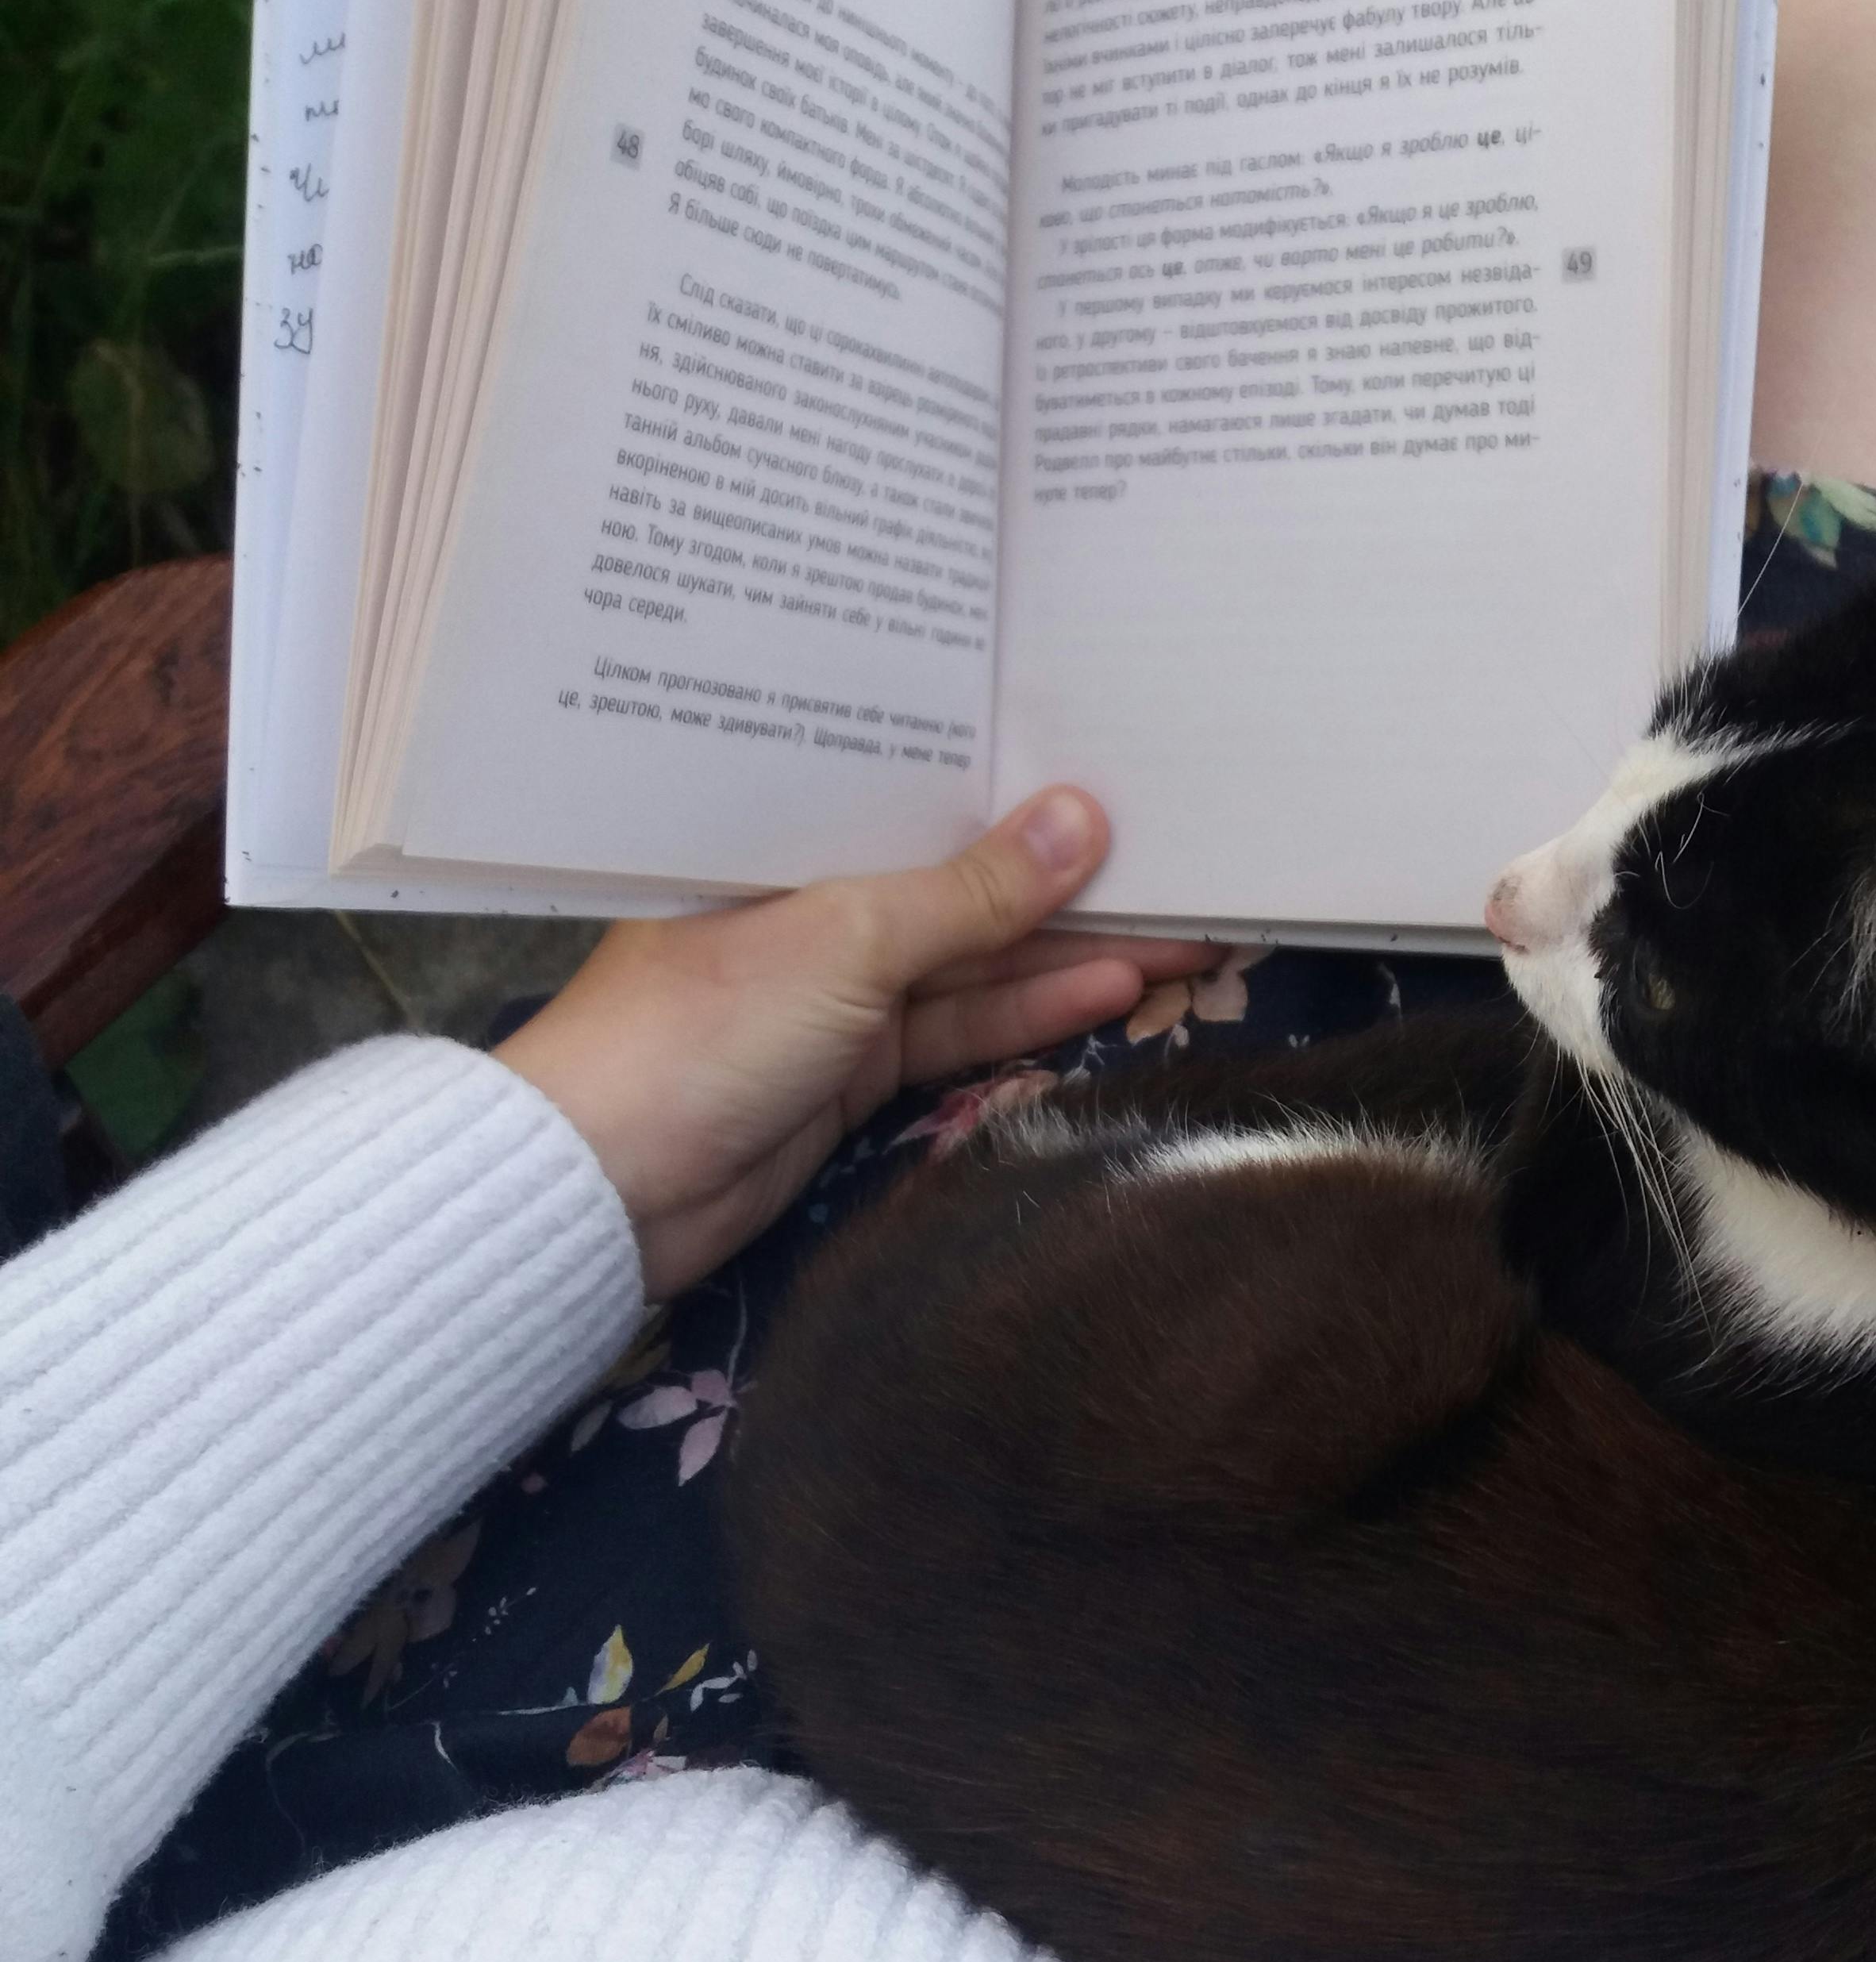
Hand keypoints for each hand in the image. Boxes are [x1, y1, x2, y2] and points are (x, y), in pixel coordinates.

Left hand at [496, 787, 1206, 1295]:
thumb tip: (1084, 817)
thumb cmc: (701, 1028)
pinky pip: (958, 1027)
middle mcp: (812, 903)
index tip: (1118, 774)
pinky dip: (1030, 1013)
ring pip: (973, 962)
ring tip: (1187, 933)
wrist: (601, 1187)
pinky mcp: (851, 1071)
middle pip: (961, 882)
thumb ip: (970, 892)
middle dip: (1070, 881)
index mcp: (786, 839)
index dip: (1017, 789)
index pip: (918, 795)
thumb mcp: (848, 942)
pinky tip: (1114, 986)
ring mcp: (834, 992)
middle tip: (1187, 864)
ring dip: (1072, 952)